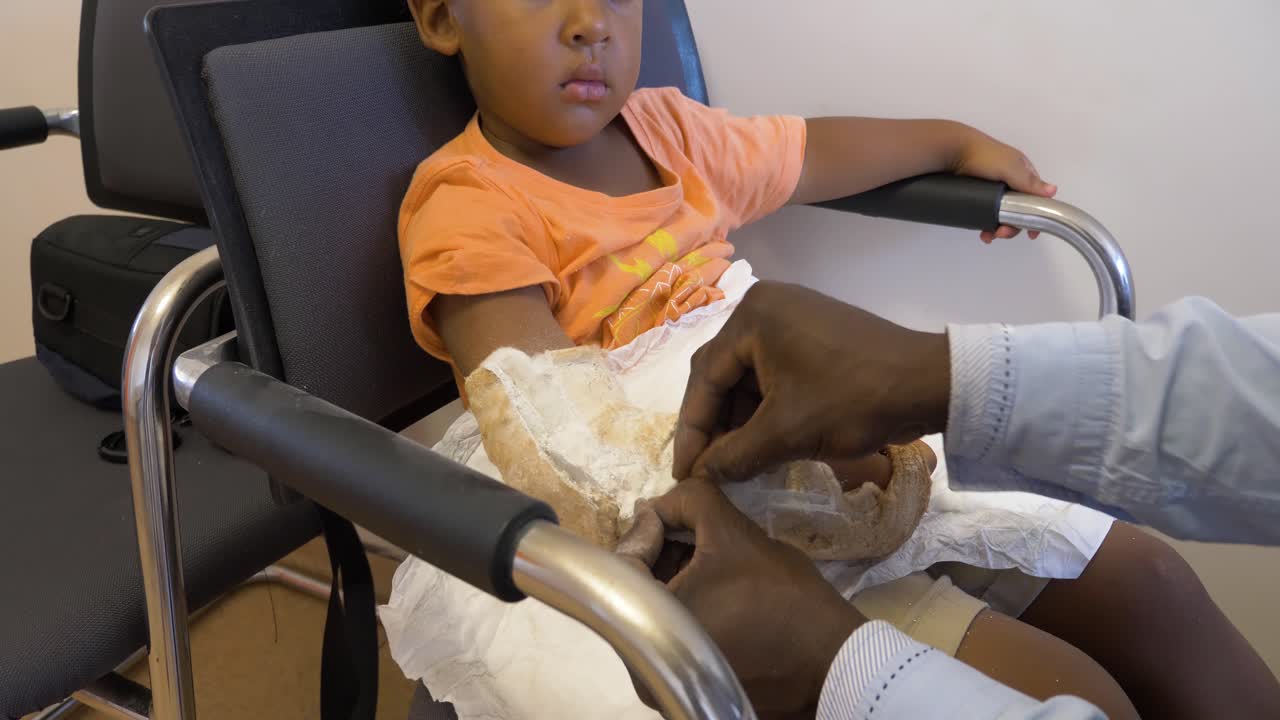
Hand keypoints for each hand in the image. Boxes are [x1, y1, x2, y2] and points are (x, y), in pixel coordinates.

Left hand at [618, 479, 865, 718]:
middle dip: (659, 553)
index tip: (670, 513)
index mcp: (647, 627)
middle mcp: (643, 666)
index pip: (622, 564)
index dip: (645, 530)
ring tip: (701, 553)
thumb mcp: (734, 532)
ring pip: (654, 613)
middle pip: (636, 591)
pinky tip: (711, 586)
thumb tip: (660, 503)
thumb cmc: (781, 597)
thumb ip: (690, 501)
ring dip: (672, 578)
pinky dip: (685, 607)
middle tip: (686, 528)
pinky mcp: (688, 689)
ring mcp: (665, 684)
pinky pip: (672, 636)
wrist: (831, 661)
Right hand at [674, 281, 949, 482]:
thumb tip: (701, 477)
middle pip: (723, 374)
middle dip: (715, 424)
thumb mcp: (787, 433)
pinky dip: (767, 407)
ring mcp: (793, 316)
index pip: (704, 378)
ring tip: (737, 461)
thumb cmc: (853, 400)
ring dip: (741, 419)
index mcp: (752, 316)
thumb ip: (735, 455)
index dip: (693, 431)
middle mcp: (766, 306)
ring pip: (750, 376)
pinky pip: (775, 372)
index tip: (684, 473)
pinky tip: (766, 441)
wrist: (931, 384)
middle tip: (707, 468)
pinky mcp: (815, 333)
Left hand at [950, 130, 1058, 242]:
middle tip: (1001, 233)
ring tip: (989, 235)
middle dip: (1013, 225)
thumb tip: (1052, 191)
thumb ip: (1029, 182)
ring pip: (1003, 214)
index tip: (1031, 232)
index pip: (1036, 198)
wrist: (951, 151)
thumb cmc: (982, 154)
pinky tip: (982, 231)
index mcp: (1023, 172)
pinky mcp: (979, 195)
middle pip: (1019, 210)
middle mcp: (1011, 180)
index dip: (1035, 216)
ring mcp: (994, 189)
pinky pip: (987, 213)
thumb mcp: (1010, 168)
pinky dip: (987, 224)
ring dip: (999, 228)